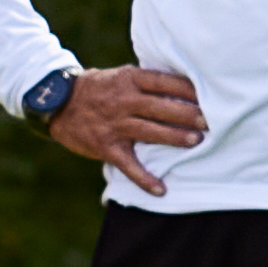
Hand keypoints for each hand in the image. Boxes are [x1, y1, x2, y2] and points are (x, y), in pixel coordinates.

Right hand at [47, 66, 205, 193]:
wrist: (58, 103)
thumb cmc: (98, 88)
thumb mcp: (120, 76)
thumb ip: (147, 82)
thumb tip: (184, 86)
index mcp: (129, 80)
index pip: (163, 82)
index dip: (187, 88)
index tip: (208, 94)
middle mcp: (123, 101)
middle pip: (161, 107)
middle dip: (187, 114)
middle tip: (210, 120)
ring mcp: (115, 125)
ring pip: (150, 132)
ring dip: (174, 137)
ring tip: (196, 141)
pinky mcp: (107, 147)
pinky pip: (128, 165)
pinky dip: (144, 179)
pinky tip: (161, 190)